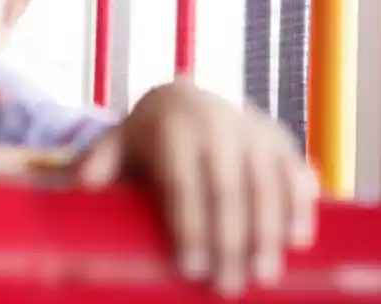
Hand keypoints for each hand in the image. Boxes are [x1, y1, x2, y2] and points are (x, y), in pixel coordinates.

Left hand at [72, 80, 317, 295]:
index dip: (190, 229)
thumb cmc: (146, 135)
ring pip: (266, 185)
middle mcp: (217, 125)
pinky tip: (297, 242)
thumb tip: (81, 184)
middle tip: (227, 288)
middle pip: (228, 191)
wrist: (184, 96)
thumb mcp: (118, 142)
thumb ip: (98, 161)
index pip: (184, 186)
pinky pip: (295, 172)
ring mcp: (252, 129)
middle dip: (230, 243)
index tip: (191, 271)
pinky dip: (299, 206)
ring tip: (263, 277)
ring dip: (268, 233)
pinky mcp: (279, 136)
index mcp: (174, 130)